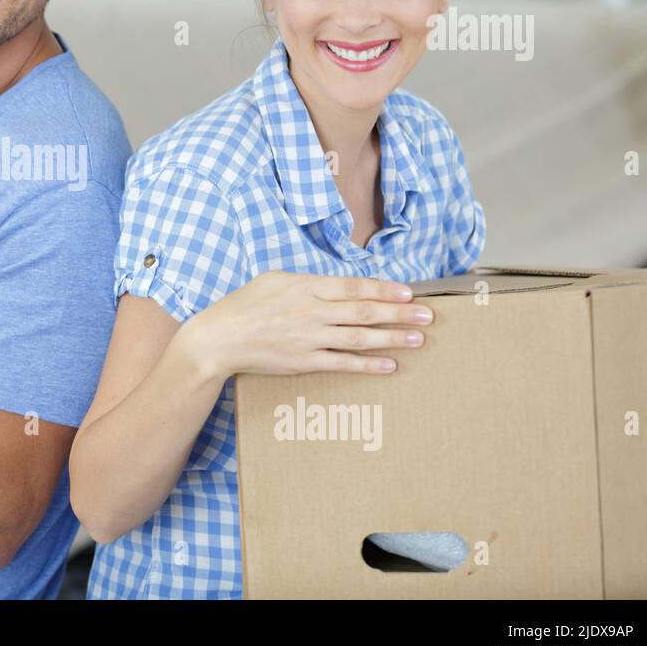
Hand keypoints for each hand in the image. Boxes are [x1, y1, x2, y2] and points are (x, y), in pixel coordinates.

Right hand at [181, 270, 433, 381]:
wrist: (219, 339)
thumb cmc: (244, 305)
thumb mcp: (274, 280)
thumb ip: (307, 282)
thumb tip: (337, 286)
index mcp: (305, 286)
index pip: (354, 287)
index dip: (384, 290)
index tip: (410, 293)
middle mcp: (311, 311)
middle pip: (364, 311)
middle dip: (399, 313)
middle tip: (427, 315)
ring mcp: (309, 338)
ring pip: (359, 337)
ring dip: (392, 338)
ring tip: (418, 339)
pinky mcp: (304, 361)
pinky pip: (342, 363)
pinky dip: (367, 364)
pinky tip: (390, 365)